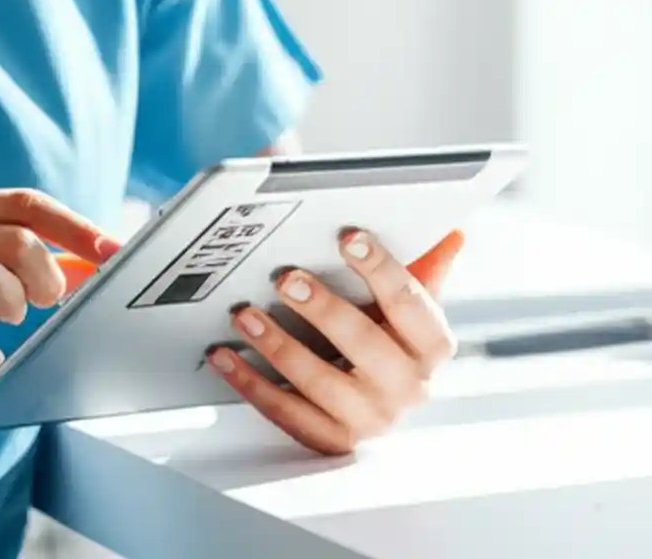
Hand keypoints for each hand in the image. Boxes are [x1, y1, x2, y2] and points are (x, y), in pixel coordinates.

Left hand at [209, 230, 464, 454]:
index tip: (349, 237)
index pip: (410, 301)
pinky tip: (225, 356)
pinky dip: (250, 383)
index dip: (380, 267)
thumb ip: (422, 267)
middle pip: (364, 344)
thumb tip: (450, 235)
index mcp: (431, 345)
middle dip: (323, 308)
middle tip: (286, 279)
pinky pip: (285, 412)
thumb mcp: (408, 304)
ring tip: (245, 315)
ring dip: (279, 345)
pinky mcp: (332, 439)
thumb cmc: (387, 337)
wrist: (378, 399)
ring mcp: (369, 418)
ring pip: (320, 381)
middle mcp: (407, 386)